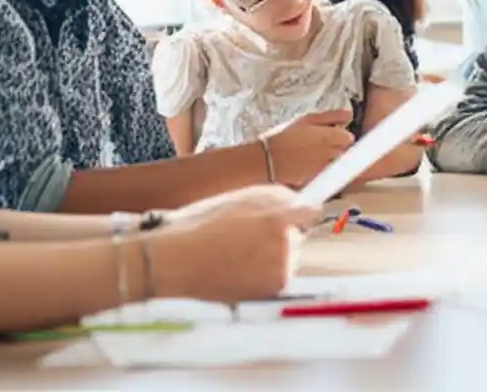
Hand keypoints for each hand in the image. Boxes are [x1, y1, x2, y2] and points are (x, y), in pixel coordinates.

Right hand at [150, 185, 319, 302]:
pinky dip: (266, 272)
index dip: (306, 209)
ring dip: (273, 254)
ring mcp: (281, 268)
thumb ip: (274, 198)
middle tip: (247, 235)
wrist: (175, 262)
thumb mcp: (237, 198)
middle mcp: (284, 244)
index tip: (311, 208)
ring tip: (238, 253)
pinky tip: (240, 268)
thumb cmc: (199, 226)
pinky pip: (279, 274)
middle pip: (296, 234)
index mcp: (275, 217)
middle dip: (280, 234)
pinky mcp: (275, 288)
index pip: (309, 211)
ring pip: (289, 256)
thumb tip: (301, 202)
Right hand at [265, 109, 354, 184]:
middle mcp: (331, 154)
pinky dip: (322, 171)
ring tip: (312, 156)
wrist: (265, 160)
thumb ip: (331, 117)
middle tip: (320, 146)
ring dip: (330, 160)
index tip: (331, 136)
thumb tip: (348, 114)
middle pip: (345, 152)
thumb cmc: (283, 137)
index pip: (349, 138)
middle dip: (337, 148)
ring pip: (337, 164)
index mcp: (330, 136)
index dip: (340, 136)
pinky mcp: (318, 180)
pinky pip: (328, 175)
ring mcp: (326, 168)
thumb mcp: (306, 120)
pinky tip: (308, 165)